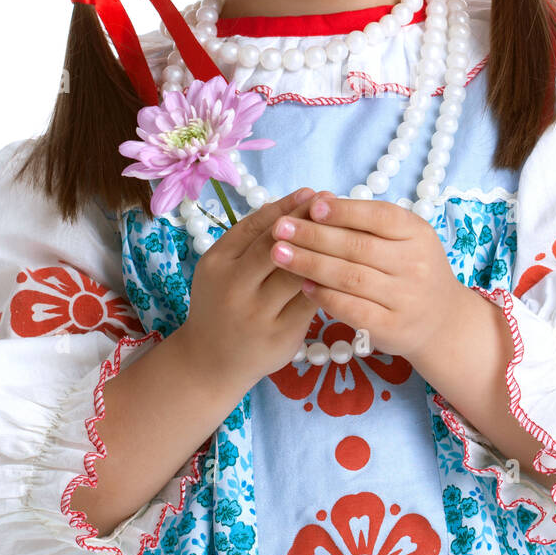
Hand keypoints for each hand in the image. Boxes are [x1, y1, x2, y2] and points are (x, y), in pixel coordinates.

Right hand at [184, 187, 323, 388]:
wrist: (211, 362)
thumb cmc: (222, 303)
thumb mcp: (223, 267)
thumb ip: (252, 238)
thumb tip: (298, 200)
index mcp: (217, 263)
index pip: (257, 226)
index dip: (288, 206)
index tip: (313, 193)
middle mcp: (234, 288)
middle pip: (277, 246)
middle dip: (308, 222)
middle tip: (334, 204)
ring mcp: (257, 314)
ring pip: (297, 273)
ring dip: (322, 249)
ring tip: (344, 231)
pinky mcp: (281, 335)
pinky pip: (310, 300)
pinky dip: (327, 280)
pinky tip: (343, 265)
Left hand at [267, 191, 466, 365]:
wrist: (442, 322)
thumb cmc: (410, 270)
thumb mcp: (404, 240)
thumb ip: (368, 224)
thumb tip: (318, 205)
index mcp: (418, 234)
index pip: (379, 217)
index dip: (344, 211)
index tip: (310, 206)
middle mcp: (416, 264)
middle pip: (358, 246)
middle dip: (314, 236)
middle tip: (280, 228)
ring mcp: (406, 298)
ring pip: (350, 277)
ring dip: (310, 264)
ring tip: (279, 254)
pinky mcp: (392, 327)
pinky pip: (352, 309)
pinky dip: (324, 296)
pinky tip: (301, 285)